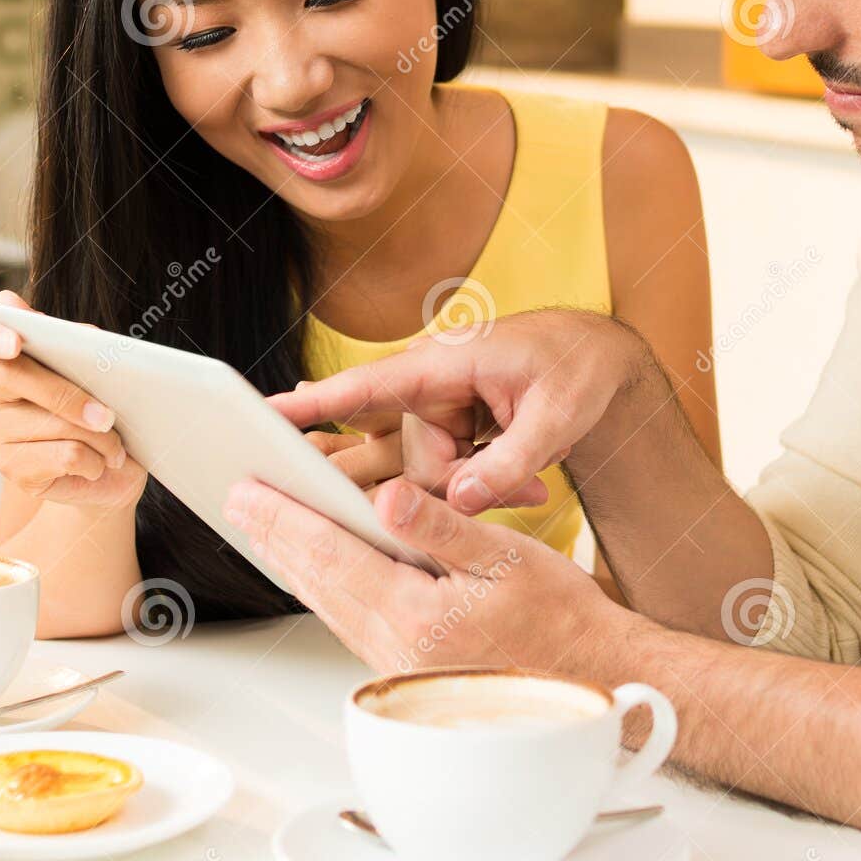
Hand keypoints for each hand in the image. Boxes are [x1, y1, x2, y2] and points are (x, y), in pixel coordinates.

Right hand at [0, 291, 145, 509]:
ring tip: (114, 445)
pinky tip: (97, 464)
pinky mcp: (10, 465)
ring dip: (99, 436)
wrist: (99, 467)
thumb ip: (79, 345)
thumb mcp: (89, 369)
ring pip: (51, 422)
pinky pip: (64, 455)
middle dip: (70, 395)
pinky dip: (94, 461)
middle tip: (108, 416)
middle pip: (13, 374)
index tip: (14, 343)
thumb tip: (87, 336)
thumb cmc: (91, 407)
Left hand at [223, 475, 625, 673]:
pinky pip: (349, 619)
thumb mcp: (504, 556)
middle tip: (237, 498)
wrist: (589, 675)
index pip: (332, 555)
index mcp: (416, 614)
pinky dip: (323, 586)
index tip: (248, 490)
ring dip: (292, 561)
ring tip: (263, 525)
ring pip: (328, 603)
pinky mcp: (408, 666)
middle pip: (317, 581)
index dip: (285, 517)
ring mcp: (398, 662)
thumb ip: (439, 526)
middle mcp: (396, 646)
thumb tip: (385, 497)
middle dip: (274, 536)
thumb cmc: (557, 616)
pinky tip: (316, 568)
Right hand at [268, 309, 646, 514]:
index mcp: (442, 363)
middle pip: (405, 460)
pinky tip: (528, 480)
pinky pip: (447, 475)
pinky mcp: (448, 431)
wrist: (598, 354)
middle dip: (456, 484)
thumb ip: (508, 462)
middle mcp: (427, 386)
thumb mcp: (554, 416)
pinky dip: (484, 484)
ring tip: (535, 480)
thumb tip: (462, 505)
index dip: (313, 405)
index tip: (261, 416)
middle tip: (524, 486)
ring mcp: (436, 410)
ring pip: (427, 477)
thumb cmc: (576, 365)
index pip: (364, 387)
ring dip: (478, 486)